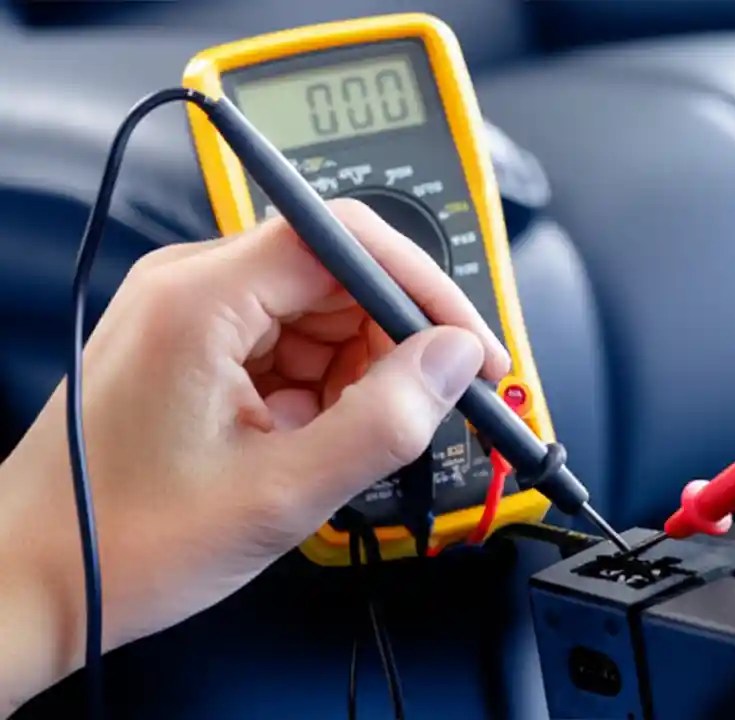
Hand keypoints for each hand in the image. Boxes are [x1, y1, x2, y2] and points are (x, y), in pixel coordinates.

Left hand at [0, 200, 508, 712]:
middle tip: (423, 411)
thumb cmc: (123, 541)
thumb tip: (454, 359)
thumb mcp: (280, 494)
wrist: (33, 578)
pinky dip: (324, 390)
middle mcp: (193, 285)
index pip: (344, 236)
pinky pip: (292, 343)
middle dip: (394, 341)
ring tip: (339, 445)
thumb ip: (384, 421)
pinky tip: (310, 441)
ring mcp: (194, 312)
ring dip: (358, 374)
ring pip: (323, 312)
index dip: (425, 286)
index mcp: (201, 299)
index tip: (472, 345)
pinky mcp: (199, 343)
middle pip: (340, 273)